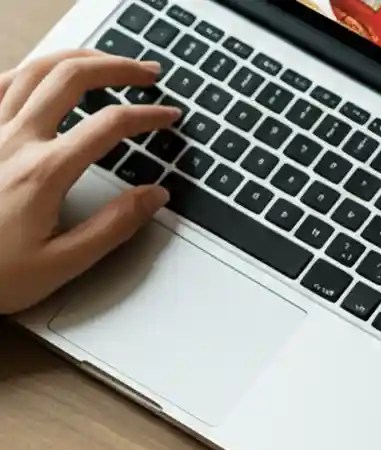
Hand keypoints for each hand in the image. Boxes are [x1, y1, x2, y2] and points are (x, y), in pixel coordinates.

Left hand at [0, 50, 180, 313]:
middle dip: (118, 68)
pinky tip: (47, 74)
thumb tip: (154, 197)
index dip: (148, 115)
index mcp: (43, 172)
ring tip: (106, 62)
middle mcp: (14, 141)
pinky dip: (29, 70)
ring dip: (77, 58)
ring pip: (34, 69)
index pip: (110, 124)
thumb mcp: (63, 263)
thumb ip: (114, 226)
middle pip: (71, 78)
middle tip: (148, 74)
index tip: (169, 116)